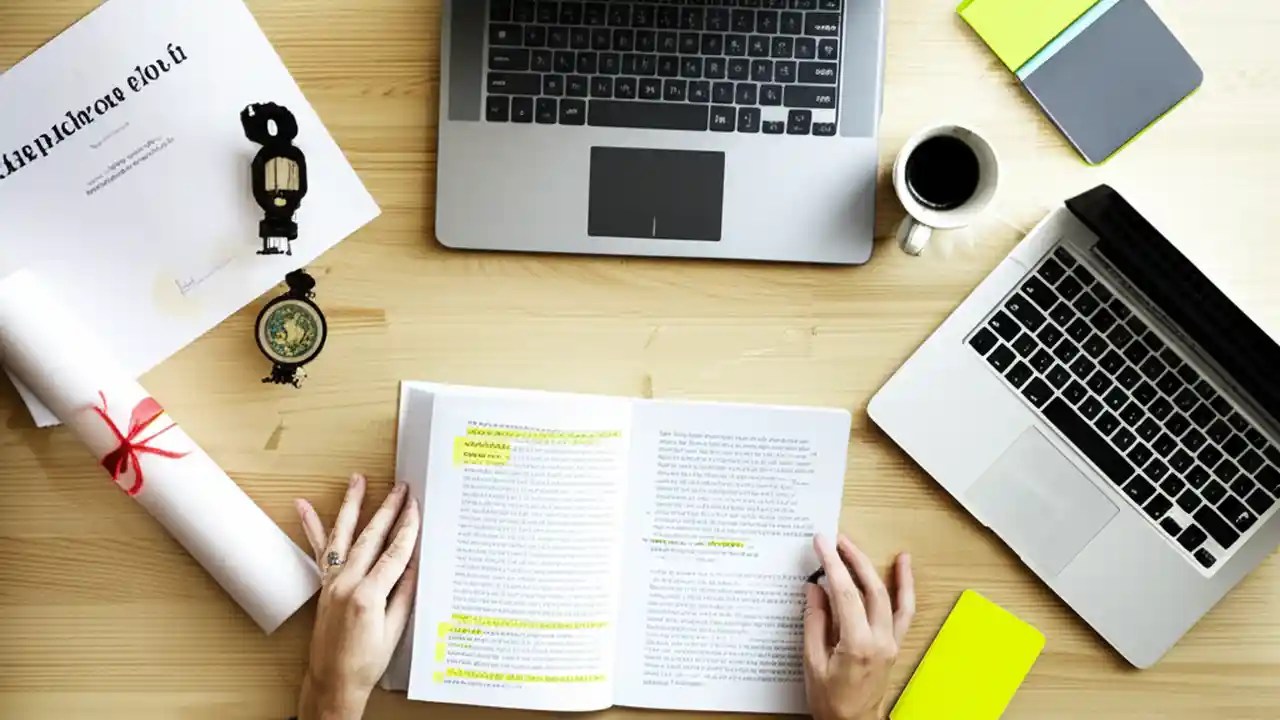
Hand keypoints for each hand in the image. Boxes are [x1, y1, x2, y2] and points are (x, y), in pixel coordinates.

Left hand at [293, 474, 420, 719]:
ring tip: (357, 480)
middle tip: (401, 488)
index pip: (395, 553)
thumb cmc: (365, 664)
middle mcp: (346, 584)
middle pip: (371, 537)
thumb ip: (404, 592)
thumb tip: (413, 563)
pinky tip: (304, 506)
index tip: (417, 508)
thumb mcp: (395, 629)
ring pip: (343, 535)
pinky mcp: (323, 586)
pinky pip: (318, 551)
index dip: (408, 529)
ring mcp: (331, 583)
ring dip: (352, 506)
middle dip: (388, 509)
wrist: (333, 682)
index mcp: (368, 596)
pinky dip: (311, 527)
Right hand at [803, 534, 915, 719]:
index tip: (822, 544)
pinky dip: (904, 588)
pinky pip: (904, 611)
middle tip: (836, 540)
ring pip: (890, 596)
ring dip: (876, 567)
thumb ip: (815, 623)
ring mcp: (891, 642)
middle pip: (870, 589)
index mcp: (858, 644)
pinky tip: (903, 569)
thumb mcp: (813, 663)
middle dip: (852, 559)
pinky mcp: (893, 645)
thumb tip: (814, 589)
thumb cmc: (831, 702)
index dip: (833, 565)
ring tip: (864, 546)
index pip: (845, 594)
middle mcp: (881, 640)